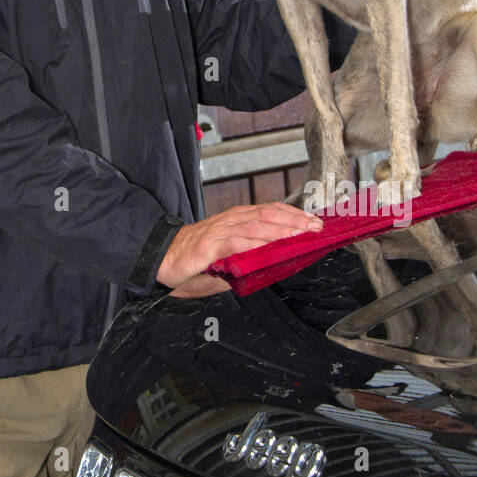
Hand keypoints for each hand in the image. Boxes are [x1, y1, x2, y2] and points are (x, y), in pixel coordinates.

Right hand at [157, 202, 323, 297]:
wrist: (160, 258)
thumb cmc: (193, 259)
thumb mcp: (226, 257)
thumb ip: (247, 259)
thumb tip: (273, 265)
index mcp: (235, 220)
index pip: (269, 211)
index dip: (293, 215)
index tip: (313, 222)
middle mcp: (230, 221)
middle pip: (267, 215)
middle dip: (294, 220)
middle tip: (316, 227)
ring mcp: (219, 232)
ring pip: (255, 226)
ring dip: (280, 230)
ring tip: (300, 234)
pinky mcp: (209, 246)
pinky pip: (235, 243)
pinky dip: (253, 244)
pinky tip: (268, 247)